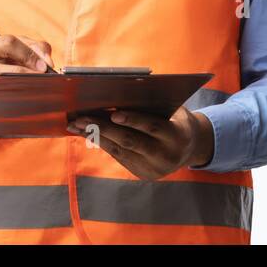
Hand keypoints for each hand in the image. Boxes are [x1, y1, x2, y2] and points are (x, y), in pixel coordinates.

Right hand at [0, 35, 51, 125]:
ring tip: (40, 91)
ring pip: (12, 92)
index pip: (9, 43)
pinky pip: (8, 108)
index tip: (45, 65)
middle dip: (34, 75)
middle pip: (12, 70)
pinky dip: (23, 105)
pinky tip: (29, 103)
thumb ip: (30, 48)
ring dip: (32, 91)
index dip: (31, 53)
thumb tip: (47, 61)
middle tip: (47, 80)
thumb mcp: (7, 52)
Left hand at [66, 105, 214, 179]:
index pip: (153, 126)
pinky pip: (118, 157)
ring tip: (77, 125)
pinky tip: (87, 133)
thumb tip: (119, 93)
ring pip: (119, 151)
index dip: (133, 119)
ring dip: (96, 136)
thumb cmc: (176, 120)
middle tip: (82, 118)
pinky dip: (102, 143)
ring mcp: (152, 168)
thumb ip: (153, 106)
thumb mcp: (173, 111)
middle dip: (104, 128)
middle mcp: (165, 156)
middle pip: (130, 141)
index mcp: (177, 136)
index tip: (114, 112)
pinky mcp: (142, 174)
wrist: (189, 149)